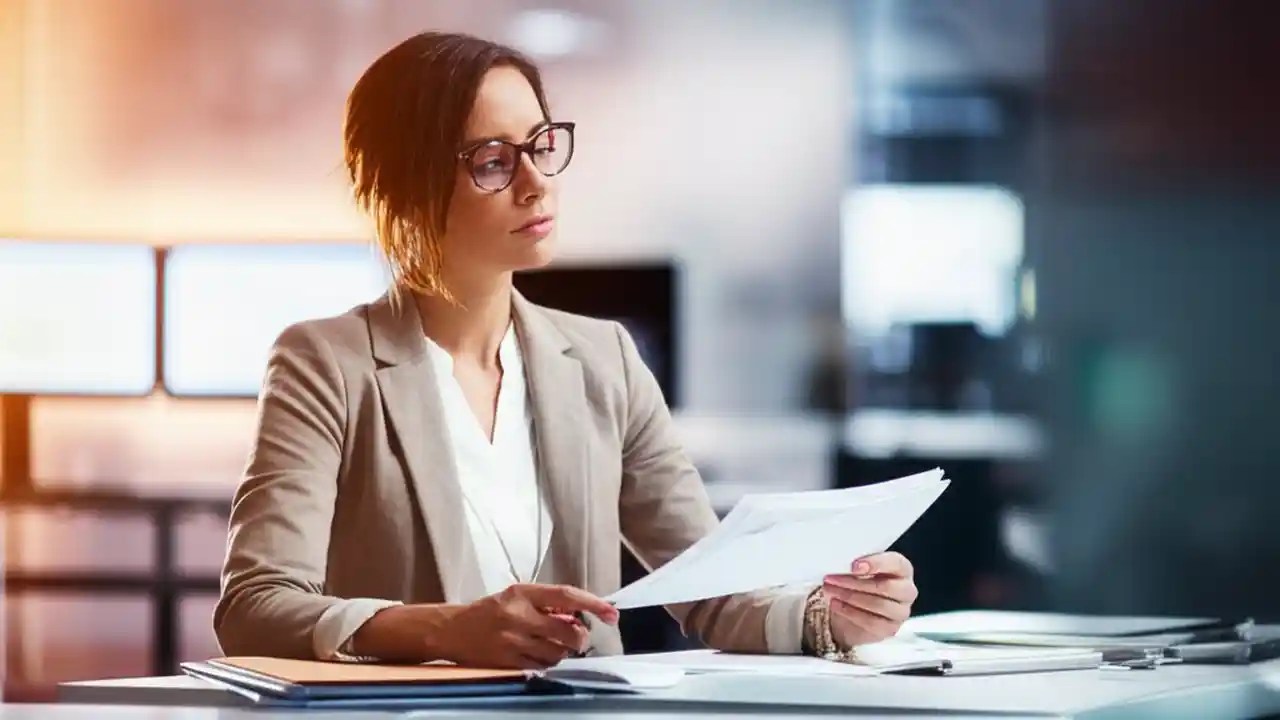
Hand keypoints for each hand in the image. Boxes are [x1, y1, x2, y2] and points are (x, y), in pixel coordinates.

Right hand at [434, 583, 618, 668]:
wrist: (452, 630)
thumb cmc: (490, 611)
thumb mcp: (517, 597)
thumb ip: (548, 605)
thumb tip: (579, 619)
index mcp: (522, 594)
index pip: (567, 596)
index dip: (593, 605)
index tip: (612, 614)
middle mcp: (519, 616)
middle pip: (568, 632)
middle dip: (579, 637)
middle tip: (576, 636)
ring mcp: (513, 642)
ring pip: (558, 653)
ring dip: (563, 652)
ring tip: (551, 644)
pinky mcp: (508, 663)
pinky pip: (542, 667)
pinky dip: (548, 663)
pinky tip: (539, 655)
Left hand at [823, 552, 916, 648]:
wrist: (851, 611)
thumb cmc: (857, 583)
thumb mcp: (857, 569)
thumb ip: (856, 564)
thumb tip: (841, 561)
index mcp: (901, 568)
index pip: (896, 563)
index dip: (876, 563)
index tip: (854, 566)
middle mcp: (906, 590)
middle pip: (886, 586)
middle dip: (855, 582)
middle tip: (832, 578)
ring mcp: (901, 611)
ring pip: (878, 604)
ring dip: (849, 596)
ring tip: (830, 590)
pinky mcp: (890, 628)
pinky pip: (871, 622)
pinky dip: (850, 612)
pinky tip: (836, 604)